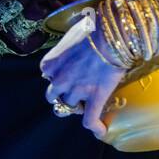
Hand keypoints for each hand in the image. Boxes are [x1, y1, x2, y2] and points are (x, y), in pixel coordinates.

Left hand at [39, 10, 127, 139]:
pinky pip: (90, 120)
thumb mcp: (71, 33)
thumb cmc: (93, 27)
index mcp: (51, 63)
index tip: (67, 72)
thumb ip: (68, 45)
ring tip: (88, 102)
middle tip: (76, 89)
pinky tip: (100, 130)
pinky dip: (95, 127)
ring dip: (78, 106)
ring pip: (70, 107)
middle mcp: (59, 79)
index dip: (58, 75)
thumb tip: (78, 42)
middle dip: (63, 94)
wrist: (111, 35)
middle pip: (54, 96)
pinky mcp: (94, 98)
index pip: (47, 75)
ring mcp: (76, 91)